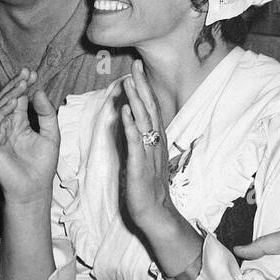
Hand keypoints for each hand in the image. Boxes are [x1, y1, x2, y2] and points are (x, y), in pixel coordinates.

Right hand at [0, 67, 58, 203]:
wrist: (34, 189)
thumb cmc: (42, 165)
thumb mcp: (51, 134)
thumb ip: (46, 113)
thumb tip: (38, 91)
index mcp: (19, 123)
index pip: (19, 99)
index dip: (25, 86)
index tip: (33, 73)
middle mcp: (6, 126)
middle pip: (8, 99)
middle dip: (16, 85)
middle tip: (26, 72)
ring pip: (0, 107)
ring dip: (10, 94)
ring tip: (22, 83)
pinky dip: (2, 110)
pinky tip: (13, 101)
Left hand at [119, 62, 176, 233]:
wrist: (155, 213)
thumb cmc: (146, 187)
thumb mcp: (140, 158)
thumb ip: (135, 140)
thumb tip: (126, 121)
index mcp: (154, 141)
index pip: (150, 110)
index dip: (144, 89)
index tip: (137, 70)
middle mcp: (154, 144)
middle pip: (150, 110)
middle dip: (142, 87)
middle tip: (135, 65)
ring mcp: (148, 154)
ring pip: (144, 123)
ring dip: (136, 101)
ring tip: (130, 82)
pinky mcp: (140, 166)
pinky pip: (135, 144)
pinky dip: (130, 127)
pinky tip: (124, 114)